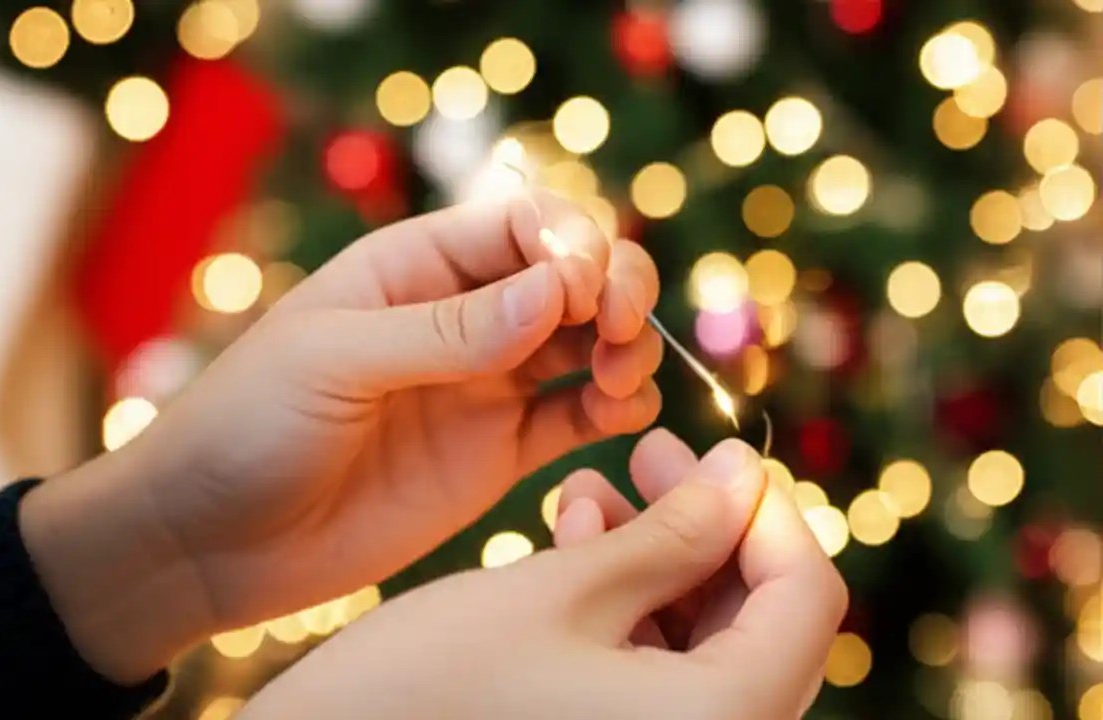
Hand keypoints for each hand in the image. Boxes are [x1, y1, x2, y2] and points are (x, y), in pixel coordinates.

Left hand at [20, 193, 663, 681]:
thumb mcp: (333, 361)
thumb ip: (447, 331)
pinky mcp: (495, 456)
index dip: (571, 242)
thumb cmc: (244, 427)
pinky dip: (615, 409)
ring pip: (587, 344)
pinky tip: (621, 414)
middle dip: (616, 288)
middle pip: (571, 276)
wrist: (206, 541)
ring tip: (616, 381)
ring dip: (626, 348)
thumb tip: (557, 291)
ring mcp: (482, 387)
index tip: (583, 289)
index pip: (522, 223)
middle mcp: (460, 318)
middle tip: (619, 331)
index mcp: (413, 267)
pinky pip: (576, 419)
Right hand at [241, 437, 846, 719]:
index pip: (806, 598)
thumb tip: (742, 476)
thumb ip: (672, 532)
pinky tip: (570, 546)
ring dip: (657, 562)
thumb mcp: (563, 589)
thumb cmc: (431, 683)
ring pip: (704, 644)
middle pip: (761, 624)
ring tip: (585, 492)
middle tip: (648, 455)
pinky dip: (627, 610)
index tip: (713, 452)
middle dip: (705, 528)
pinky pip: (657, 678)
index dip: (768, 510)